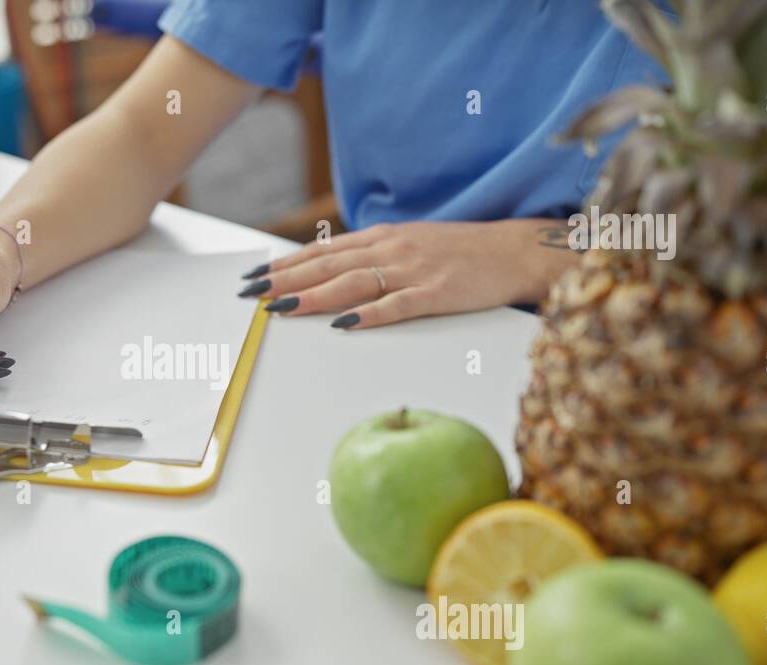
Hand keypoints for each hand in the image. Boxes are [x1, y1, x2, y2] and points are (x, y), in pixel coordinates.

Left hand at [237, 219, 569, 327]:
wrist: (515, 251)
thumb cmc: (461, 254)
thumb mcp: (410, 247)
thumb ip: (373, 258)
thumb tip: (331, 273)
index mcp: (383, 238)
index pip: (322, 252)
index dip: (285, 264)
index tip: (254, 277)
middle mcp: (392, 249)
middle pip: (328, 265)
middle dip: (286, 280)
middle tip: (251, 294)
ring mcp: (414, 270)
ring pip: (354, 283)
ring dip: (315, 296)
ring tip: (282, 308)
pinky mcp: (438, 293)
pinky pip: (398, 305)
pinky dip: (370, 314)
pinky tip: (344, 324)